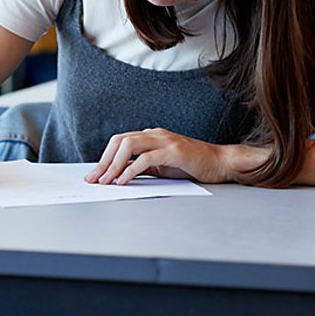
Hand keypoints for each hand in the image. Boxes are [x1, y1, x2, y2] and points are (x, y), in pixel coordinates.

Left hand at [84, 128, 242, 184]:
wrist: (220, 163)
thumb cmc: (192, 166)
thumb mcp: (162, 168)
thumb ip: (142, 168)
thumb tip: (118, 176)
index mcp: (151, 136)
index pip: (120, 141)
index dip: (104, 157)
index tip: (94, 175)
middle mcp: (155, 134)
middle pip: (120, 140)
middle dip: (104, 160)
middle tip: (94, 179)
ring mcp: (165, 140)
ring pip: (129, 145)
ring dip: (114, 164)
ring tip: (106, 181)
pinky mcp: (174, 151)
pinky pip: (146, 158)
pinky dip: (131, 169)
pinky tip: (124, 181)